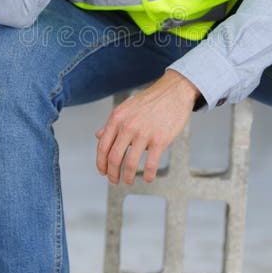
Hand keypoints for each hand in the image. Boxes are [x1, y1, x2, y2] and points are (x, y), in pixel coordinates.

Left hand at [95, 70, 200, 184]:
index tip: (103, 171)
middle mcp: (128, 126)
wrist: (173, 91)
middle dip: (112, 174)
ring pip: (130, 164)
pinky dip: (148, 175)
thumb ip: (112, 124)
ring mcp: (144, 133)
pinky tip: (148, 178)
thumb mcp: (126, 108)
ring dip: (128, 177)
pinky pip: (150, 164)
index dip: (101, 163)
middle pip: (113, 158)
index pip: (103, 146)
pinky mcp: (160, 140)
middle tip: (114, 181)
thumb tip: (98, 136)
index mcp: (117, 118)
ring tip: (129, 181)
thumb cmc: (150, 101)